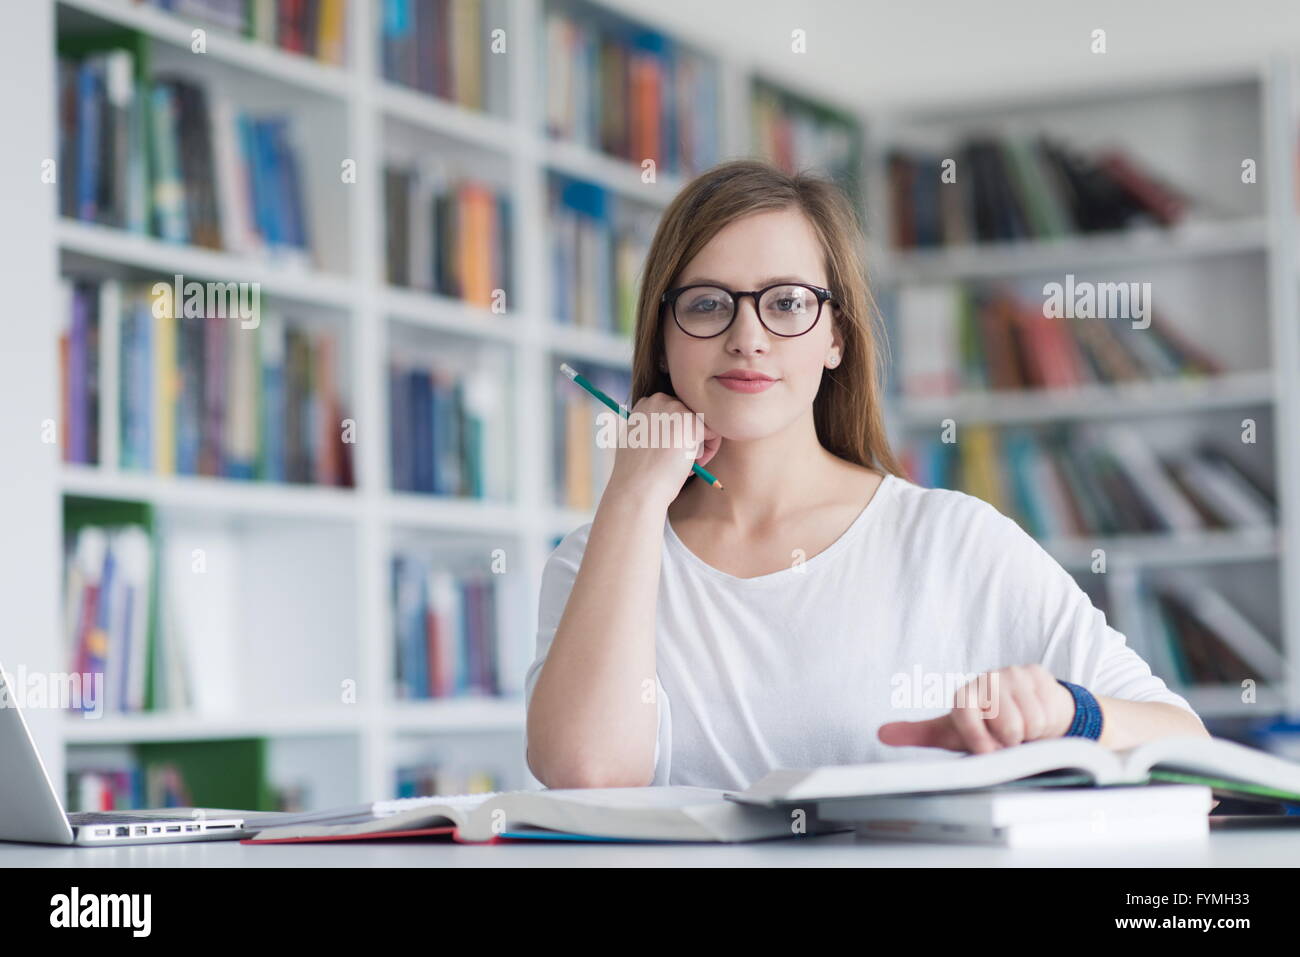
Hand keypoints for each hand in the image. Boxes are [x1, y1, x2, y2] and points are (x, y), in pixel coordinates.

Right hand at [606, 393, 719, 505]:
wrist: (637, 488)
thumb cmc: (637, 473)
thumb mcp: (638, 440)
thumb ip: (653, 427)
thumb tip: (675, 428)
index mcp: (645, 403)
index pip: (675, 411)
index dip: (677, 433)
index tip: (672, 452)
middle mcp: (659, 400)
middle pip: (691, 414)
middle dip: (692, 437)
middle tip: (683, 460)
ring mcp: (675, 409)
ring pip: (703, 423)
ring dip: (701, 444)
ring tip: (687, 464)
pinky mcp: (691, 422)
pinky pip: (714, 433)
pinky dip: (709, 451)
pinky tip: (694, 465)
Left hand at [877, 664, 1077, 753]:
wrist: (1028, 713)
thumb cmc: (988, 727)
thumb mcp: (954, 734)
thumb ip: (918, 734)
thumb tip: (881, 733)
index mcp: (964, 695)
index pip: (967, 713)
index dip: (979, 738)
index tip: (987, 753)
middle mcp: (987, 679)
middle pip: (1009, 724)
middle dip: (1011, 741)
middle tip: (1006, 740)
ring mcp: (1014, 673)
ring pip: (1032, 721)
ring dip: (1030, 734)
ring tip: (1022, 731)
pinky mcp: (1038, 675)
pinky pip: (1050, 712)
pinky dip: (1047, 724)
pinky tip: (1037, 719)